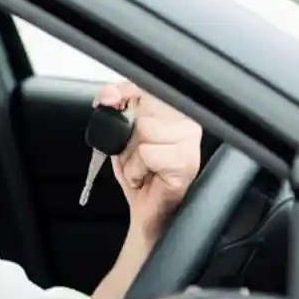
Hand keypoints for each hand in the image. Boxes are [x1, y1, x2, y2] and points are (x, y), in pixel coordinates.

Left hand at [94, 82, 201, 242]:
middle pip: (143, 109)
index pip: (147, 85)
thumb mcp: (119, 136)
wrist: (146, 213)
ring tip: (141, 169)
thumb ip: (116, 110)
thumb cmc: (138, 174)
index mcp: (174, 111)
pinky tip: (147, 178)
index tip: (109, 102)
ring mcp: (190, 143)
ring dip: (131, 157)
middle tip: (135, 157)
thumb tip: (108, 96)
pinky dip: (137, 170)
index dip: (123, 92)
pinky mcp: (187, 163)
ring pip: (144, 131)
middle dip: (126, 137)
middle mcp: (187, 123)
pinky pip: (148, 154)